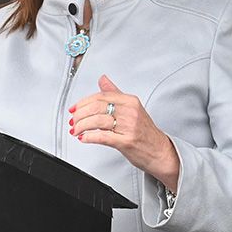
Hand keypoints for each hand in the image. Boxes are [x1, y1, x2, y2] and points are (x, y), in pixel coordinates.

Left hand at [69, 75, 180, 190]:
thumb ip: (115, 93)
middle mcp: (130, 112)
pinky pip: (103, 137)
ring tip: (75, 130)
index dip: (83, 102)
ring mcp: (129, 126)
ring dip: (81, 126)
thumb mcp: (132, 107)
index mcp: (130, 101)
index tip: (74, 108)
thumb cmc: (145, 131)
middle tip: (72, 120)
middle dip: (80, 114)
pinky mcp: (126, 141)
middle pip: (97, 107)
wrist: (160, 151)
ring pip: (97, 121)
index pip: (101, 96)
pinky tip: (83, 138)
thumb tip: (103, 79)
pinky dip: (89, 137)